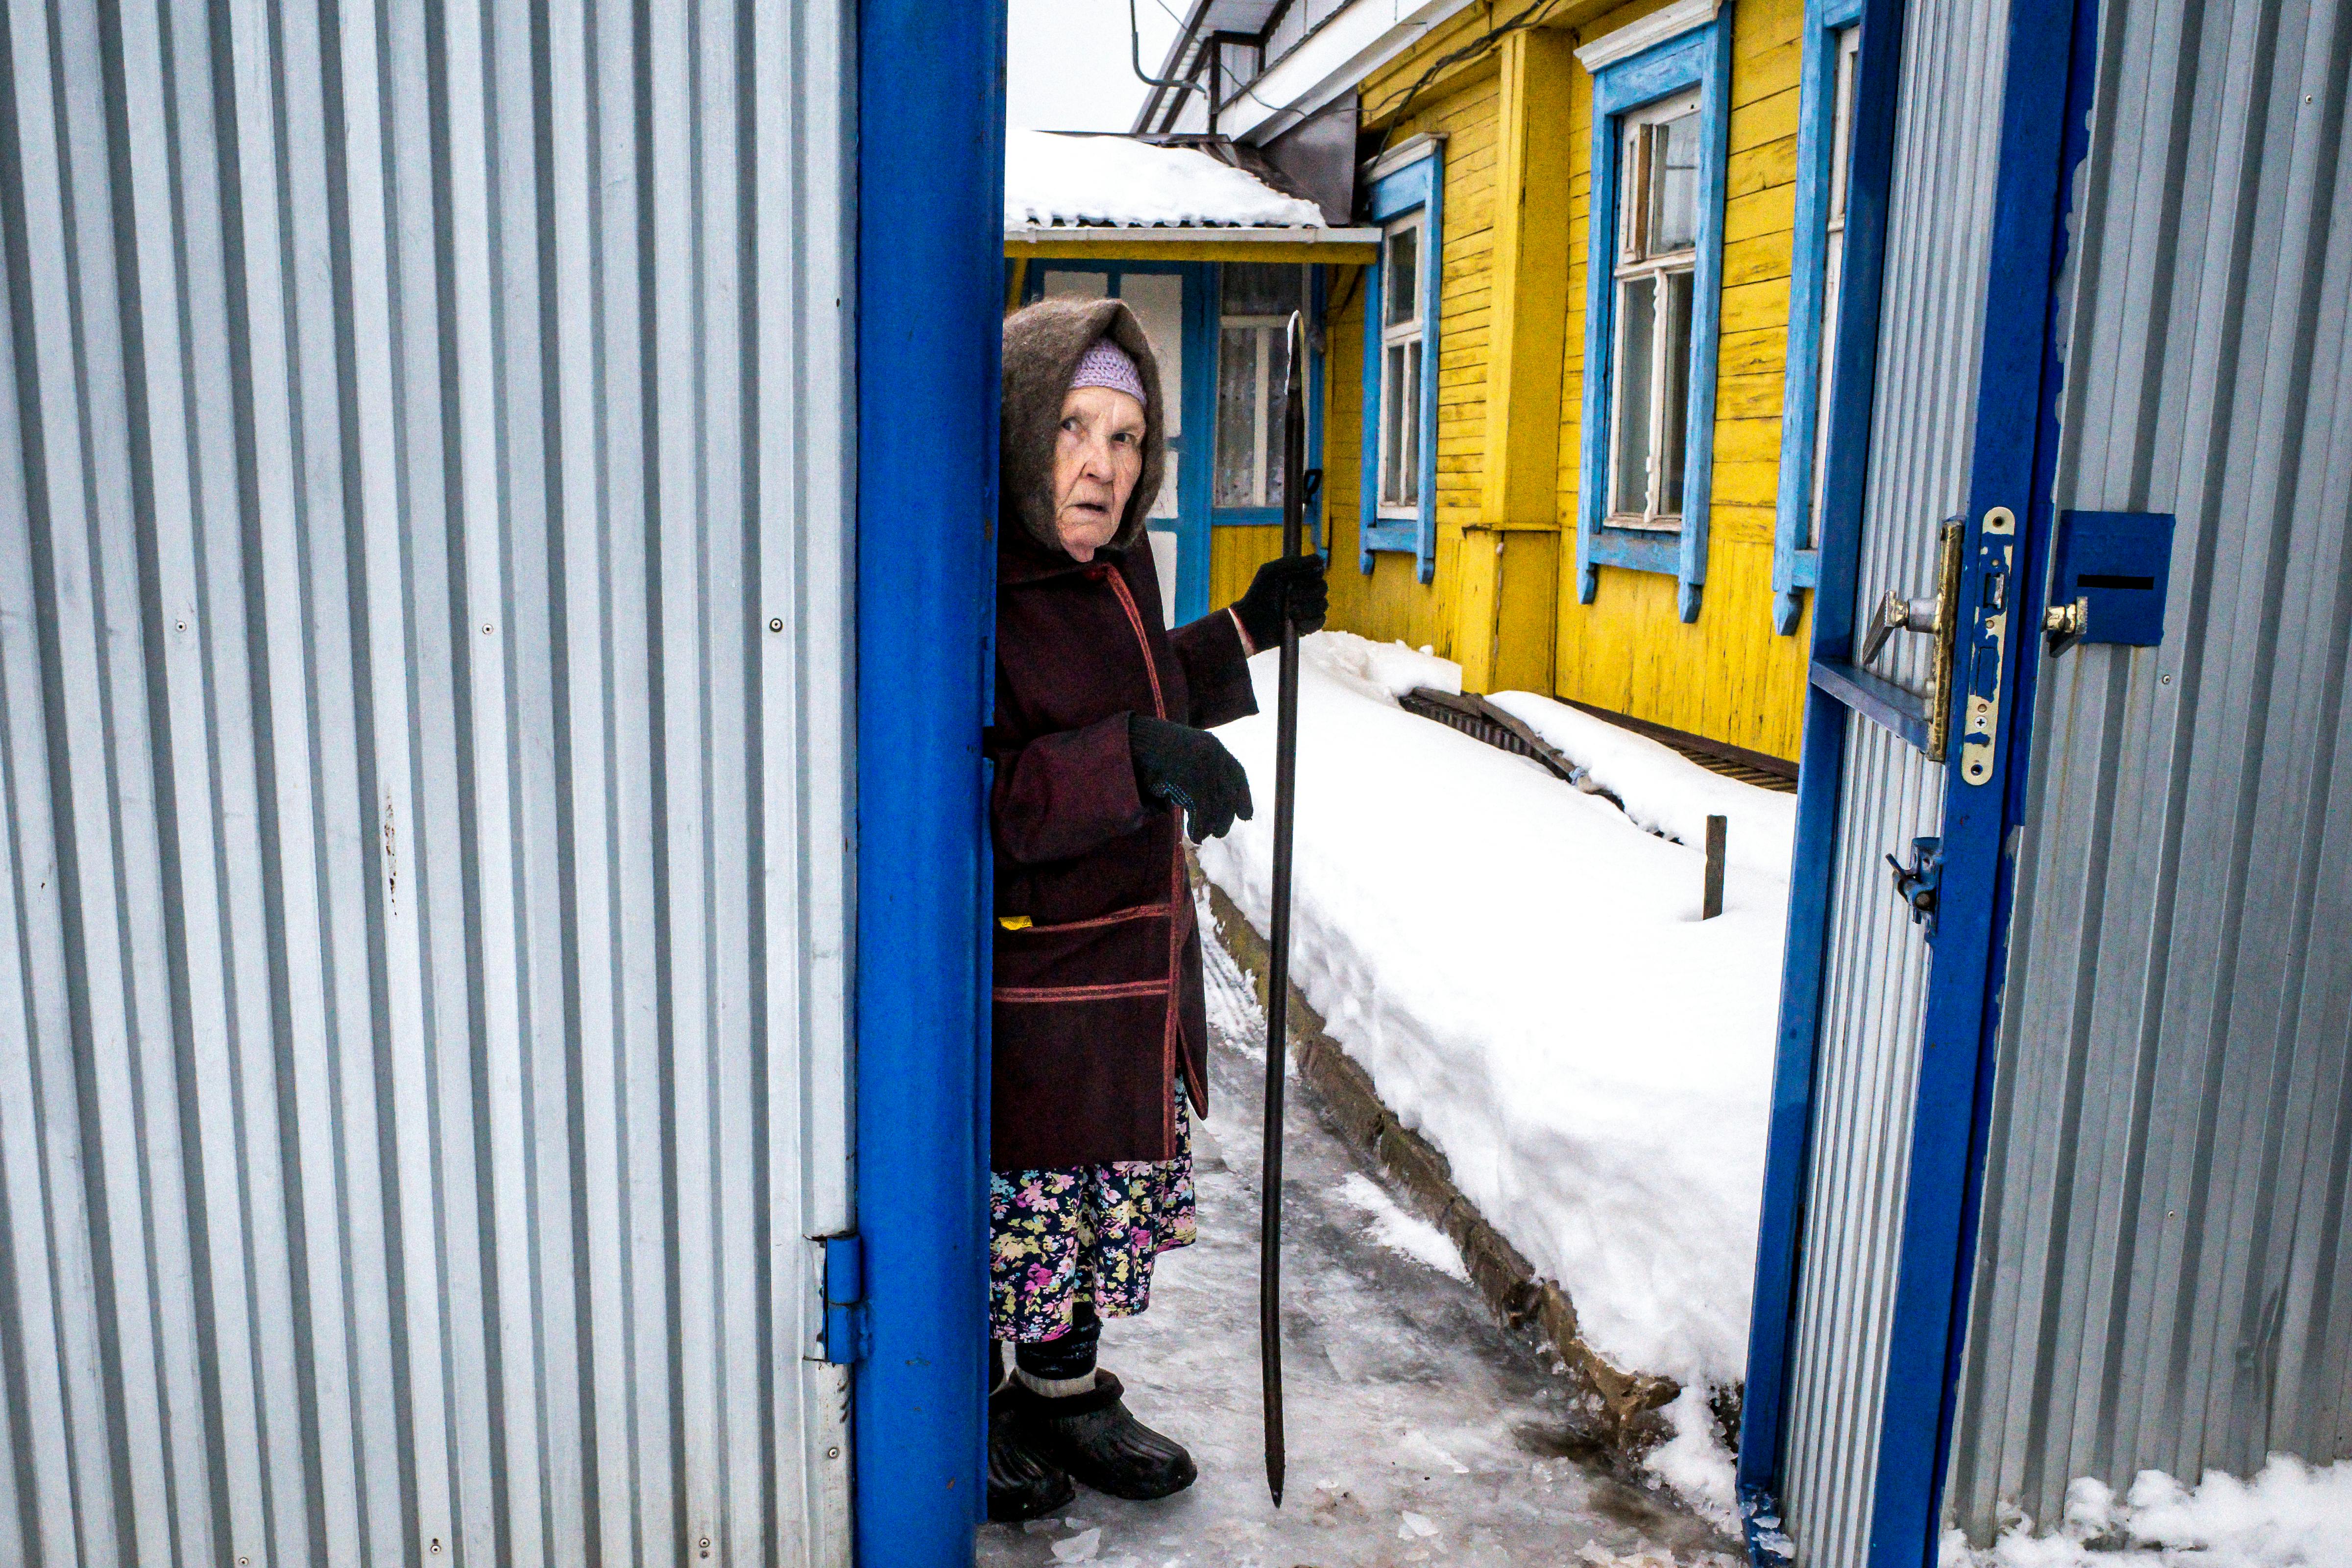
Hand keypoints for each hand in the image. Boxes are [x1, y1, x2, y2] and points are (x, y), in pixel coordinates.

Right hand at [1128, 715, 1253, 840]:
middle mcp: (1212, 754)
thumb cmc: (1156, 753)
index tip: (1245, 816)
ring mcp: (1201, 766)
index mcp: (1213, 745)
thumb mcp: (1185, 756)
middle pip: (1227, 792)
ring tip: (1203, 836)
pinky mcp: (1188, 779)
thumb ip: (1203, 773)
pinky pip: (1200, 809)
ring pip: (1214, 804)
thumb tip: (1220, 807)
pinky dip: (1198, 826)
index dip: (1243, 796)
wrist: (1134, 741)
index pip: (1238, 773)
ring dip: (1210, 825)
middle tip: (1220, 833)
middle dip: (1226, 817)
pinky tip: (1194, 835)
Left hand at [1233, 552, 1328, 648]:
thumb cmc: (1258, 595)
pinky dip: (1309, 622)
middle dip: (1307, 592)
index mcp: (1299, 577)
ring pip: (1323, 604)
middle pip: (1323, 587)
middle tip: (1289, 596)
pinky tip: (1295, 623)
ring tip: (1288, 612)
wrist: (1251, 623)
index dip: (1311, 574)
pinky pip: (1320, 621)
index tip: (1295, 579)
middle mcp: (1306, 592)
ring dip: (1305, 608)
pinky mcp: (1308, 626)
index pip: (1318, 571)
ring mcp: (1308, 609)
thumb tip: (1320, 560)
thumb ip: (1294, 562)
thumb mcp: (1271, 572)